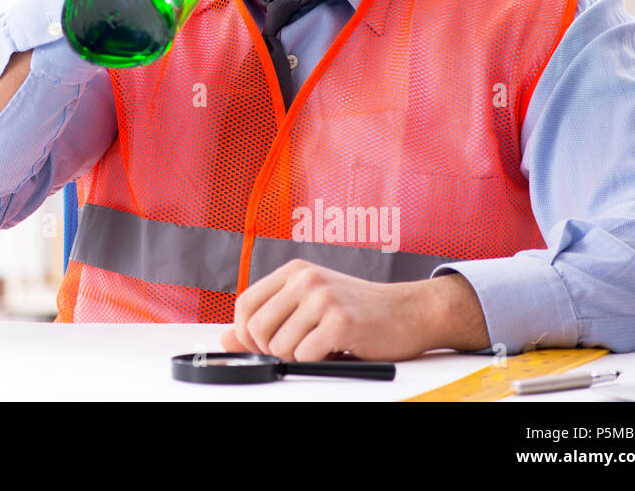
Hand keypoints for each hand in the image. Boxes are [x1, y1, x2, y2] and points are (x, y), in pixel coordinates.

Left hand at [217, 260, 488, 361]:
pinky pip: (306, 355)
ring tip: (320, 347)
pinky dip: (315, 362)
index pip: (245, 303)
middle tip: (295, 350)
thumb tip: (226, 339)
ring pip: (280, 346)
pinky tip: (333, 351)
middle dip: (270, 350)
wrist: (408, 311)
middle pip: (256, 328)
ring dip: (296, 358)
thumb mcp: (309, 306)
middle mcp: (305, 279)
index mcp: (293, 272)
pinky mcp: (341, 321)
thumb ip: (269, 319)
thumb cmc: (358, 311)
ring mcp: (323, 298)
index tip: (259, 345)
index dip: (245, 332)